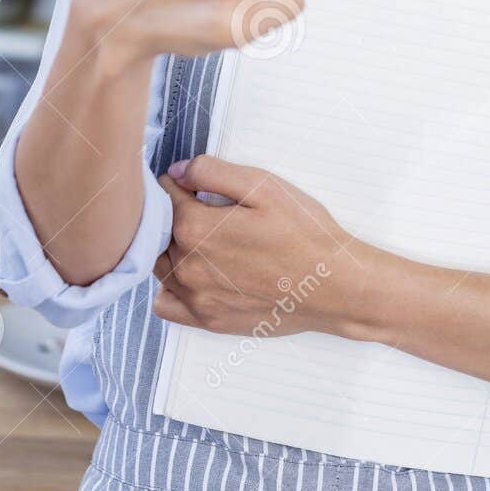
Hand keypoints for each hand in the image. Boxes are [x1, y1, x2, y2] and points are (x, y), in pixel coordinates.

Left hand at [151, 154, 379, 340]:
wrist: (334, 286)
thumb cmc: (304, 233)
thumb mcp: (264, 186)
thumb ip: (213, 172)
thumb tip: (178, 170)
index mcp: (195, 228)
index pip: (163, 195)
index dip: (175, 182)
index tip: (187, 180)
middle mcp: (187, 266)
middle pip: (156, 232)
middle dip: (170, 215)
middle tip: (197, 207)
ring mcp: (195, 297)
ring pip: (159, 266)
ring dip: (171, 248)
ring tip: (202, 239)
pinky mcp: (208, 320)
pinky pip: (166, 304)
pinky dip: (172, 287)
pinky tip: (196, 273)